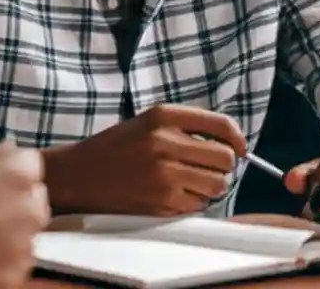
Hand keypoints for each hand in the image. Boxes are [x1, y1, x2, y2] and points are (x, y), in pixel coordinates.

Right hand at [0, 134, 49, 288]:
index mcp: (15, 180)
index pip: (27, 157)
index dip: (3, 159)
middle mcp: (30, 212)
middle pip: (32, 190)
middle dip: (10, 189)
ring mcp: (27, 246)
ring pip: (26, 223)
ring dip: (8, 218)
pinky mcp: (20, 274)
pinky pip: (18, 252)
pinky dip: (3, 248)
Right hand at [49, 104, 247, 215]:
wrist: (79, 175)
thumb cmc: (114, 149)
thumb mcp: (146, 124)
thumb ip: (184, 128)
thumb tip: (230, 143)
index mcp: (162, 116)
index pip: (220, 125)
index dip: (237, 138)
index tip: (240, 148)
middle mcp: (165, 142)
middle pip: (225, 158)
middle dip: (221, 166)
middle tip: (205, 168)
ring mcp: (165, 173)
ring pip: (217, 184)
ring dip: (209, 186)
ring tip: (186, 182)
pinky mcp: (163, 200)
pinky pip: (199, 204)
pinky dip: (192, 201)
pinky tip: (171, 194)